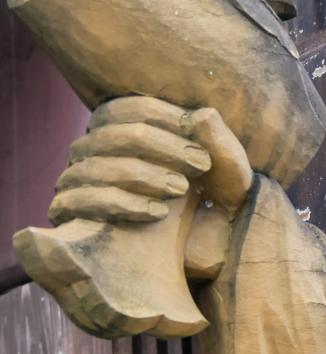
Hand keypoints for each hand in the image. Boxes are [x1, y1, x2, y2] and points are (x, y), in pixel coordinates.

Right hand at [50, 96, 252, 226]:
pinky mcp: (74, 214)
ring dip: (142, 175)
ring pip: (96, 167)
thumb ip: (215, 137)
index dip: (162, 116)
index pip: (127, 109)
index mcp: (121, 127)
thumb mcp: (224, 164)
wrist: (210, 244)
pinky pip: (81, 201)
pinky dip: (122, 204)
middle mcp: (94, 150)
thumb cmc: (215, 194)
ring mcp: (79, 181)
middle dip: (160, 145)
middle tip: (200, 164)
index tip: (197, 131)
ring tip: (181, 188)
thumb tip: (202, 114)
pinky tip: (158, 213)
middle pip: (112, 135)